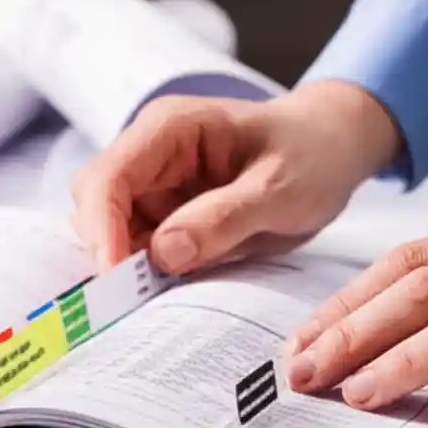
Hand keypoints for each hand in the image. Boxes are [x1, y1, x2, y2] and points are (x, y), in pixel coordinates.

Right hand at [71, 81, 400, 273]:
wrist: (333, 149)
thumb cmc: (313, 154)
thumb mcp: (282, 189)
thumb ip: (225, 218)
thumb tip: (162, 252)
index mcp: (170, 129)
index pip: (109, 176)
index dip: (101, 228)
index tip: (115, 277)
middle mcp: (149, 154)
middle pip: (94, 203)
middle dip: (107, 249)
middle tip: (133, 298)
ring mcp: (153, 186)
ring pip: (109, 231)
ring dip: (125, 266)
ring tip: (156, 296)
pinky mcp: (162, 215)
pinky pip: (136, 248)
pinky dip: (143, 274)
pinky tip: (165, 291)